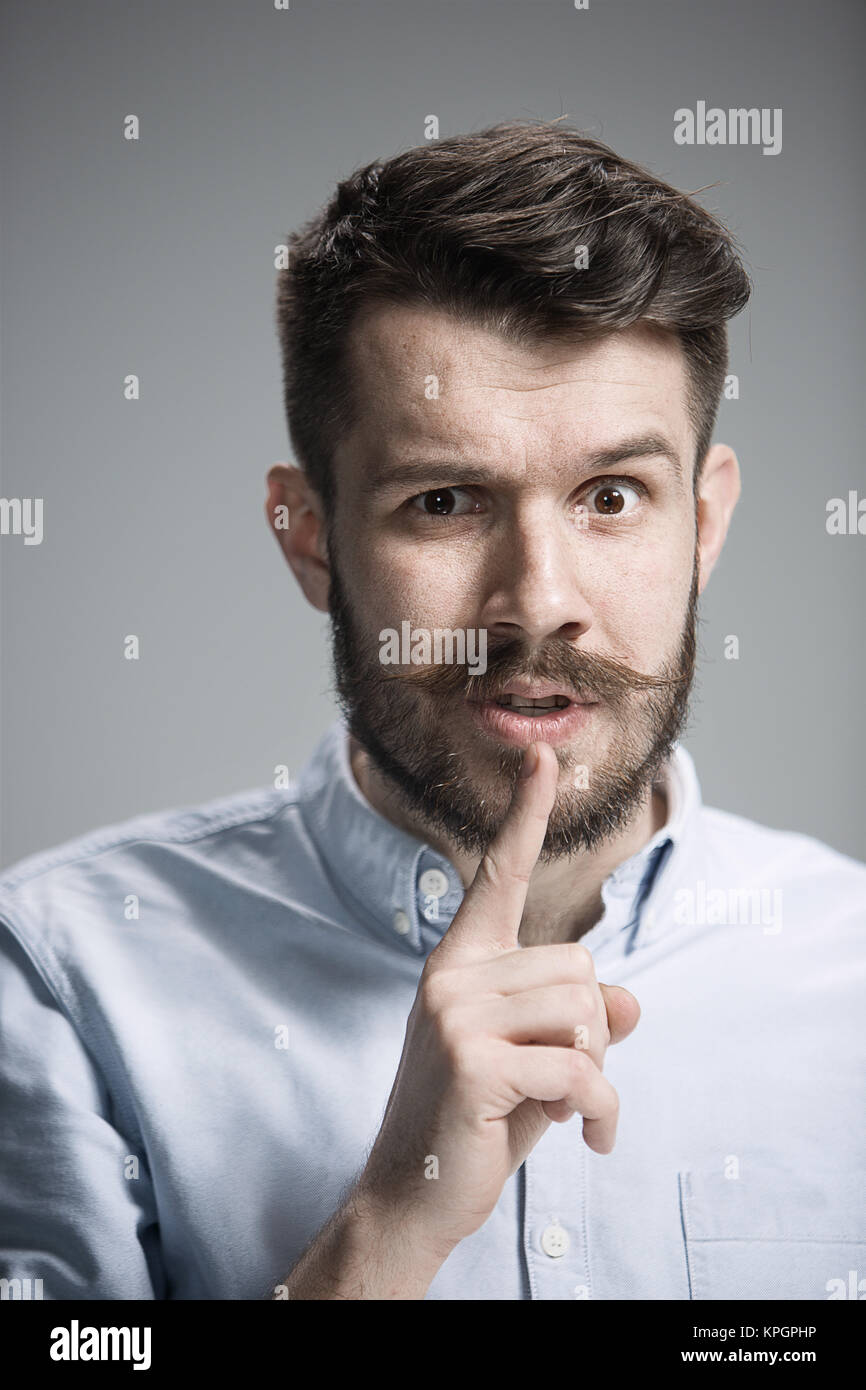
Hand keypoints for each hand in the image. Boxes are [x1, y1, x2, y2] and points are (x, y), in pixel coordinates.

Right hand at [356, 741, 640, 1259]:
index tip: (543, 755)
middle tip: (567, 1081)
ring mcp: (456, 1014)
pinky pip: (582, 1070)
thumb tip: (631, 1001)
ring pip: (584, 1010)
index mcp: (461, 961)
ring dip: (596, 1071)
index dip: (526, 814)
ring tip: (565, 1108)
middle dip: (592, 1030)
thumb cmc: (477, 1122)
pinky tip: (587, 1140)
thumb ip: (580, 1022)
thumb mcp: (537, 1062)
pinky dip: (602, 1112)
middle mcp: (451, 974)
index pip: (499, 875)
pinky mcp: (474, 1061)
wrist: (412, 1196)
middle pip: (579, 964)